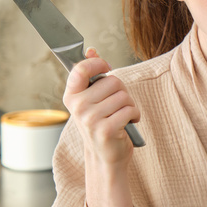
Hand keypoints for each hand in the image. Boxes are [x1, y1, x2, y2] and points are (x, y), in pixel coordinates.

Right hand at [62, 47, 140, 167]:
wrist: (106, 156)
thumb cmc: (101, 124)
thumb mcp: (92, 99)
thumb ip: (91, 75)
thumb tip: (91, 50)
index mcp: (71, 96)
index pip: (80, 69)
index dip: (97, 63)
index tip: (106, 68)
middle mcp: (78, 107)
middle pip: (112, 81)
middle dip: (122, 91)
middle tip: (117, 105)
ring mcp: (90, 119)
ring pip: (123, 96)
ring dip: (130, 105)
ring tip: (122, 115)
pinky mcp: (106, 129)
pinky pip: (130, 109)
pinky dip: (135, 115)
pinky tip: (128, 123)